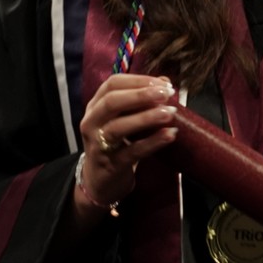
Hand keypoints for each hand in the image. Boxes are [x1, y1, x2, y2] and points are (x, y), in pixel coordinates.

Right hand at [75, 74, 179, 211]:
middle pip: (111, 102)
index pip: (112, 84)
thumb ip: (140, 101)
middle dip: (140, 95)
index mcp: (95, 106)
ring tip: (170, 113)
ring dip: (146, 117)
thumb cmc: (115, 145)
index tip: (163, 83)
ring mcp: (98, 145)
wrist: (100, 182)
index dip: (138, 81)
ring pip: (118, 127)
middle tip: (166, 94)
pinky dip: (152, 142)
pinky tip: (170, 135)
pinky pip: (132, 151)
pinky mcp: (111, 165)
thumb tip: (165, 82)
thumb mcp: (123, 120)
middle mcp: (92, 123)